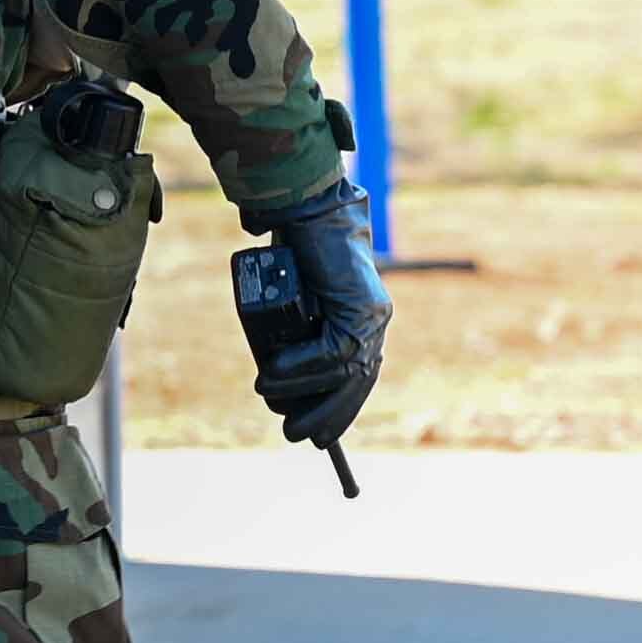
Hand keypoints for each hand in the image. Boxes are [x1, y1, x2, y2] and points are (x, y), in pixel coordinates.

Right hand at [241, 183, 389, 447]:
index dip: (338, 409)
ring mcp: (371, 315)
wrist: (307, 207)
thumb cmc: (296, 248)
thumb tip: (275, 375)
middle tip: (294, 435)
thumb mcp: (294, 300)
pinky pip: (333, 350)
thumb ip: (295, 331)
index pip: (357, 379)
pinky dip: (301, 365)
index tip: (317, 435)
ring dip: (301, 389)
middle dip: (326, 415)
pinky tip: (274, 373)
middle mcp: (374, 322)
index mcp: (363, 322)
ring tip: (267, 394)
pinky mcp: (360, 305)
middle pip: (356, 384)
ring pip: (342, 371)